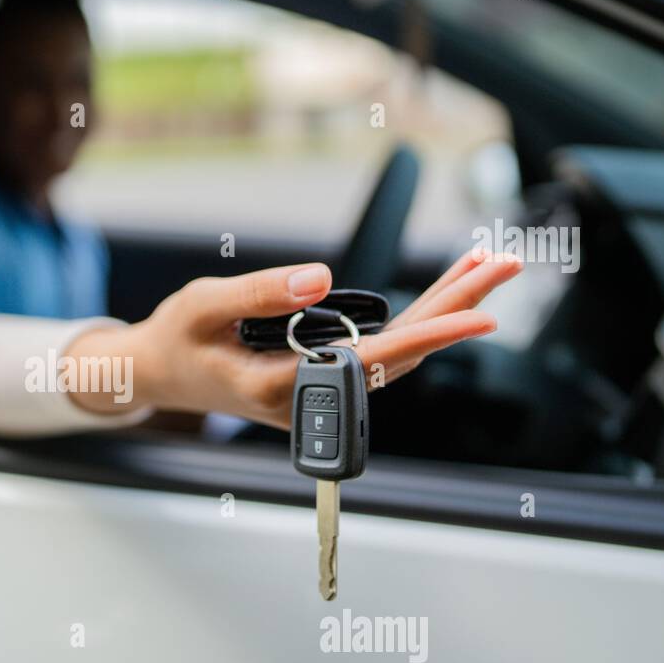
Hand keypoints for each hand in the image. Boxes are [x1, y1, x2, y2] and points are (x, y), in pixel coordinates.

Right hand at [66, 248, 521, 428]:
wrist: (160, 373)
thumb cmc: (177, 338)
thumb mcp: (204, 303)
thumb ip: (261, 292)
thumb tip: (322, 278)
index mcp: (275, 384)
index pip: (369, 360)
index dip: (428, 337)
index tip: (478, 315)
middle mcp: (305, 397)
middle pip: (399, 358)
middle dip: (455, 309)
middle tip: (503, 265)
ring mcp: (316, 394)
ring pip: (395, 357)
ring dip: (442, 312)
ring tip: (484, 267)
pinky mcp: (320, 381)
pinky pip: (380, 354)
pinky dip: (416, 322)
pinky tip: (442, 292)